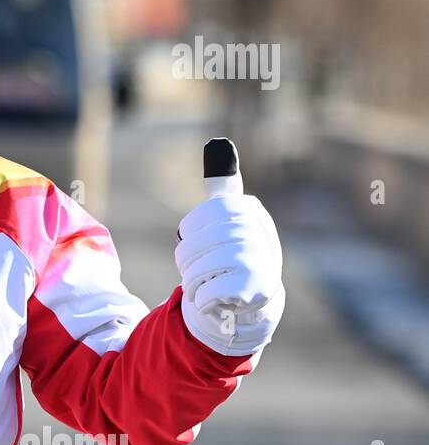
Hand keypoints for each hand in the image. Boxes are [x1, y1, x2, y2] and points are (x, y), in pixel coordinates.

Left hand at [175, 192, 284, 355]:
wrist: (258, 292)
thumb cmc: (234, 248)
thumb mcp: (229, 214)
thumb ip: (221, 183)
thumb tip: (218, 143)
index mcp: (242, 207)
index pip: (188, 226)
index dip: (190, 240)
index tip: (208, 245)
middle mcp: (251, 228)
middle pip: (187, 250)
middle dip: (188, 267)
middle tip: (206, 271)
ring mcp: (254, 256)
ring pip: (193, 273)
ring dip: (194, 286)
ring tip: (210, 286)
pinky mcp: (252, 286)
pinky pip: (203, 295)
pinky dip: (203, 301)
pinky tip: (218, 299)